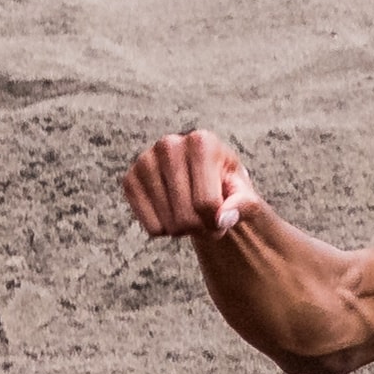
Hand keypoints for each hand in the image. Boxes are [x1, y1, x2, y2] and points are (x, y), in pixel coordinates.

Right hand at [121, 128, 263, 238]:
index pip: (207, 203)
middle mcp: (169, 144)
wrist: (204, 179)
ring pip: (169, 223)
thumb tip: (222, 219)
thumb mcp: (244, 192)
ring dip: (185, 231)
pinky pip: (151, 226)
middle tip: (208, 220)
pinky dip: (166, 230)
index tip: (224, 214)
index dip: (219, 220)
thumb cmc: (227, 185)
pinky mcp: (129, 179)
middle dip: (202, 227)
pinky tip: (173, 214)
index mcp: (202, 142)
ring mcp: (145, 160)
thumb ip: (243, 205)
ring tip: (193, 216)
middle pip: (187, 216)